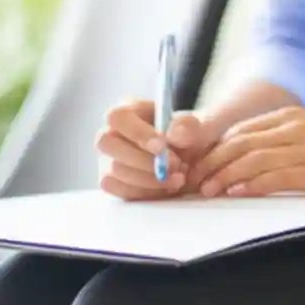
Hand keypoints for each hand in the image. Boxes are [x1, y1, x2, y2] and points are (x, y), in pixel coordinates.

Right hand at [95, 99, 218, 199]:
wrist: (190, 160)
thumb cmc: (188, 138)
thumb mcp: (197, 127)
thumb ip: (189, 127)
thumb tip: (175, 134)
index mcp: (127, 112)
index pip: (117, 117)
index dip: (136, 132)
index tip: (161, 147)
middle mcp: (110, 133)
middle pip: (107, 144)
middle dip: (143, 160)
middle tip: (175, 166)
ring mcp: (107, 159)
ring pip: (115, 170)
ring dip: (150, 178)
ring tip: (178, 178)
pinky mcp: (111, 181)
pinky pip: (118, 189)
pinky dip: (145, 192)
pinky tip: (165, 188)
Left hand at [187, 106, 304, 196]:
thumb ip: (281, 146)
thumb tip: (244, 166)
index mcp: (288, 118)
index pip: (237, 132)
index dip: (211, 150)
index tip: (194, 167)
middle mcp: (293, 128)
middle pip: (237, 143)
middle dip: (209, 163)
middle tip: (190, 182)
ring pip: (251, 158)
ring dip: (223, 175)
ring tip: (205, 190)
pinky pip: (275, 175)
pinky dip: (251, 183)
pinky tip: (236, 192)